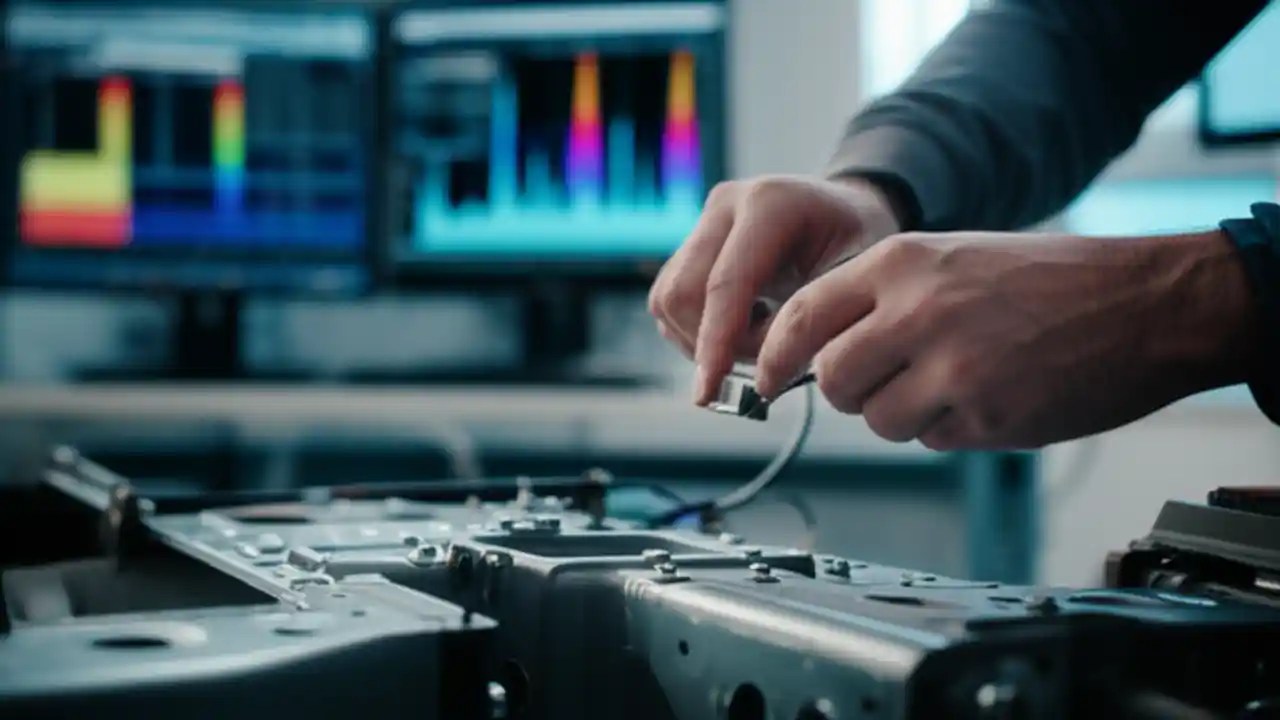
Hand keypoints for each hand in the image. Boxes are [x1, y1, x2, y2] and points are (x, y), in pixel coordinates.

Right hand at [647, 175, 902, 402]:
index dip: (715, 342)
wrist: (848, 213)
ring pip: (668, 300)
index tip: (710, 391)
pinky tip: (741, 330)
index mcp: (769, 204)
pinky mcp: (690, 246)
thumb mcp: (854, 276)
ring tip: (755, 343)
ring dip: (701, 340)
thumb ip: (807, 320)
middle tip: (761, 363)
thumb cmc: (858, 242)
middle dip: (710, 343)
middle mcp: (726, 206)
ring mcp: (703, 224)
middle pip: (681, 293)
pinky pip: (670, 303)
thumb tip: (765, 367)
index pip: (724, 284)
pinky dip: (697, 332)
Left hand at [755, 230, 1257, 448]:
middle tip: (877, 382)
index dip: (776, 357)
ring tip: (948, 382)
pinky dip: (946, 428)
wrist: (1145, 303)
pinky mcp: (985, 416)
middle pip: (830, 380)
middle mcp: (916, 313)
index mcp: (901, 264)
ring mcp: (951, 368)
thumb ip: (879, 297)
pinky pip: (930, 439)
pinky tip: (986, 395)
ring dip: (900, 414)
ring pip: (877, 420)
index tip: (768, 378)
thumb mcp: (950, 257)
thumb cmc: (1049, 279)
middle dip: (846, 392)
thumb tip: (816, 348)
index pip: (801, 318)